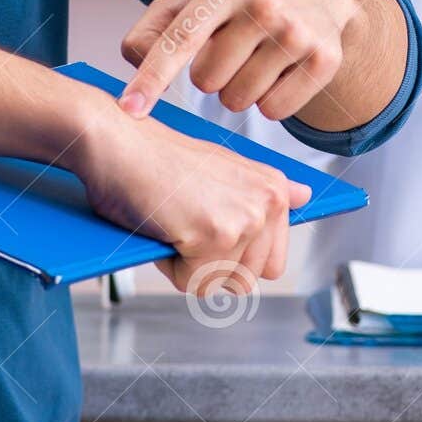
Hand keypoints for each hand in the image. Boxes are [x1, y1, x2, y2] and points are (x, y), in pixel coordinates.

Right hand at [71, 95, 310, 294]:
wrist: (115, 138)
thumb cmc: (156, 156)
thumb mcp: (221, 167)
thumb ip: (262, 189)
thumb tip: (306, 197)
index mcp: (273, 188)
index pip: (270, 263)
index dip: (231, 256)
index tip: (208, 231)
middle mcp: (268, 203)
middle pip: (246, 280)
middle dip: (208, 264)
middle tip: (182, 222)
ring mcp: (243, 220)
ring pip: (218, 284)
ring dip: (188, 265)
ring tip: (173, 221)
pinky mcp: (213, 235)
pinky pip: (192, 283)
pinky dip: (170, 265)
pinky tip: (162, 226)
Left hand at [117, 0, 359, 123]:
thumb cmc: (239, 2)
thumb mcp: (194, 1)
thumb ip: (153, 30)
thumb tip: (138, 63)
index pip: (180, 40)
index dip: (151, 77)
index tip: (129, 108)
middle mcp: (264, 5)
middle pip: (206, 80)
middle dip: (209, 75)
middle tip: (229, 50)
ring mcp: (297, 33)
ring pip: (238, 101)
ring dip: (237, 90)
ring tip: (253, 59)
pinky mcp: (324, 60)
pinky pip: (274, 112)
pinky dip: (268, 101)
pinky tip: (278, 71)